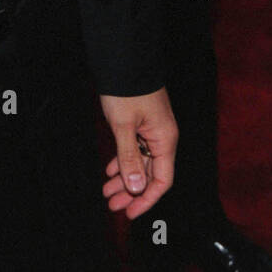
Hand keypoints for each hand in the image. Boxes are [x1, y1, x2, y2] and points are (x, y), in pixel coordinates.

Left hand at [100, 87, 176, 219]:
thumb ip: (129, 158)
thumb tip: (135, 188)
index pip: (161, 181)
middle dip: (131, 191)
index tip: (130, 212)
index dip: (146, 199)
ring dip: (124, 178)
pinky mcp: (141, 123)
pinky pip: (135, 148)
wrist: (123, 59)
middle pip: (149, 174)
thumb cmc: (126, 90)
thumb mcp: (124, 126)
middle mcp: (162, 138)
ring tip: (107, 191)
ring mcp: (151, 130)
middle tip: (112, 205)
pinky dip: (123, 160)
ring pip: (140, 162)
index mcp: (164, 140)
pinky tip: (111, 170)